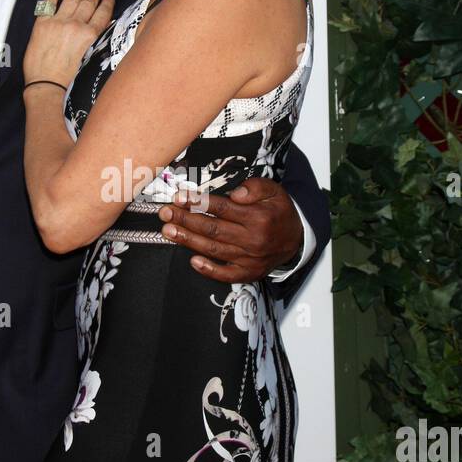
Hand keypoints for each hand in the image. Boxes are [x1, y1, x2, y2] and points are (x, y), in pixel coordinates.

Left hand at [23, 0, 114, 87]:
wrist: (46, 84)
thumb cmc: (69, 77)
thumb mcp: (89, 57)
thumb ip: (96, 39)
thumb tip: (103, 24)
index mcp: (90, 35)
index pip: (103, 12)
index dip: (107, 1)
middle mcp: (76, 25)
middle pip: (89, 2)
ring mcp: (58, 22)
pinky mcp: (42, 23)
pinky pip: (49, 1)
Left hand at [158, 177, 302, 282]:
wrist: (296, 239)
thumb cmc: (279, 212)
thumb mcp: (274, 190)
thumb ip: (255, 187)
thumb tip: (235, 193)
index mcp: (258, 217)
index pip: (222, 208)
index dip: (198, 202)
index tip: (179, 197)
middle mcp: (253, 239)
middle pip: (213, 229)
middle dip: (185, 220)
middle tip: (165, 213)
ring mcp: (250, 258)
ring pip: (213, 249)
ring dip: (188, 240)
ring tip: (168, 231)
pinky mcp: (248, 272)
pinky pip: (226, 274)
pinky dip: (209, 270)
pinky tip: (192, 261)